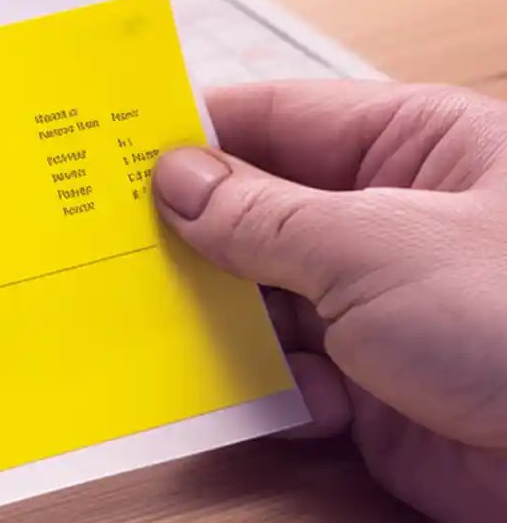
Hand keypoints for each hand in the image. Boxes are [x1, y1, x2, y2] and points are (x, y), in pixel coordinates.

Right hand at [153, 80, 506, 522]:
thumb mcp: (375, 247)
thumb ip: (261, 215)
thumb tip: (175, 180)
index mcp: (410, 147)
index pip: (274, 119)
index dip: (191, 133)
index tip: (111, 152)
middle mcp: (387, 221)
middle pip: (254, 212)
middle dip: (192, 239)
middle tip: (115, 251)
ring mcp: (376, 306)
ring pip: (258, 300)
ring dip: (227, 326)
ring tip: (189, 337)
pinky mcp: (370, 386)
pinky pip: (283, 374)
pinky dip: (273, 391)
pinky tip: (306, 403)